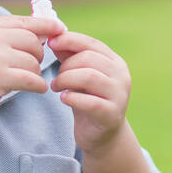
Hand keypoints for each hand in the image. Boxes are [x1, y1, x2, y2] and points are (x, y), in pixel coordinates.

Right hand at [0, 15, 65, 121]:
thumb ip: (5, 36)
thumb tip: (41, 33)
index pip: (25, 21)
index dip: (46, 25)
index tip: (60, 29)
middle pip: (33, 41)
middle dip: (38, 55)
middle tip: (32, 66)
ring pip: (34, 62)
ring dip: (35, 73)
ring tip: (26, 80)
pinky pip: (32, 79)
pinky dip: (38, 86)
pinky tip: (36, 89)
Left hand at [47, 30, 130, 153]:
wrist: (102, 135)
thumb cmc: (88, 100)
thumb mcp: (79, 75)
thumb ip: (70, 57)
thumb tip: (54, 37)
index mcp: (115, 62)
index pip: (92, 43)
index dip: (69, 40)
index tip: (50, 43)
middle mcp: (121, 75)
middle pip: (89, 58)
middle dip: (66, 66)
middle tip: (56, 78)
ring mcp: (119, 95)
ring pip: (89, 76)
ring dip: (65, 79)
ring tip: (56, 87)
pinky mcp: (111, 114)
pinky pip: (89, 101)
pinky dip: (71, 98)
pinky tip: (63, 99)